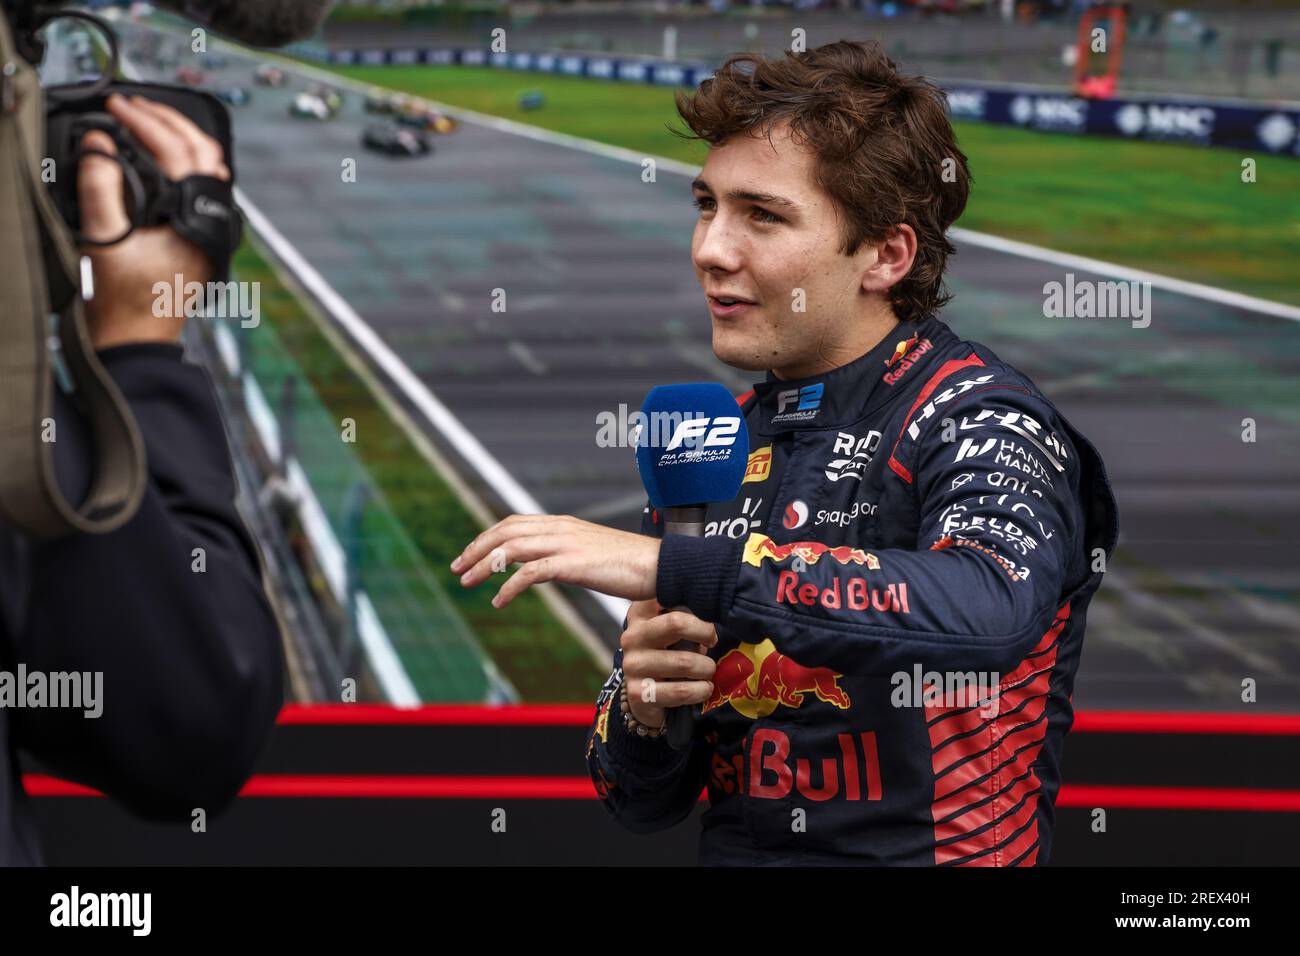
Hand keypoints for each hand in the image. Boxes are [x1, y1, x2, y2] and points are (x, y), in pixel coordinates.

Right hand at [78, 94, 231, 349]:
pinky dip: (182, 161)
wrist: (137, 339)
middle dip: (168, 121)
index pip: (178, 152)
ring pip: (207, 167)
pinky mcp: (199, 234)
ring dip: (178, 137)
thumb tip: (99, 144)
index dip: (145, 122)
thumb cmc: (125, 299)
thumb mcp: (104, 237)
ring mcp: (209, 227)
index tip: (116, 107)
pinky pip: (200, 185)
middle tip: (132, 105)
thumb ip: (100, 186)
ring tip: (144, 120)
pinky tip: (159, 156)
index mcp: (197, 218)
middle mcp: (212, 219)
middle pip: (203, 151)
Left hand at [451, 514, 660, 608]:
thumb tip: (548, 569)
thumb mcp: (592, 554)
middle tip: (457, 568)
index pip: (514, 522)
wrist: (661, 565)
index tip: (470, 553)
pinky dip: (508, 586)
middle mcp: (561, 528)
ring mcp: (566, 544)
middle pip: (505, 532)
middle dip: (476, 548)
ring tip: (466, 582)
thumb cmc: (632, 564)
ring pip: (511, 549)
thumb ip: (567, 556)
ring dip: (483, 565)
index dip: (488, 536)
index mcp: (564, 524)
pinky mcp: (572, 564)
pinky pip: (530, 573)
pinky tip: (498, 600)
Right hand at [619, 599, 716, 730]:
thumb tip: (716, 603)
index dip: (693, 603)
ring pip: (685, 662)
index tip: (704, 617)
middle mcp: (632, 636)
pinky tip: (704, 688)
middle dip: (705, 633)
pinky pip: (682, 690)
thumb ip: (686, 610)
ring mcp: (633, 665)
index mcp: (640, 613)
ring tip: (708, 671)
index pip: (668, 594)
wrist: (646, 695)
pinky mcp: (638, 693)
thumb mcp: (672, 626)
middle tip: (712, 642)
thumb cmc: (669, 652)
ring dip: (706, 668)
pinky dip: (701, 690)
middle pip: (676, 623)